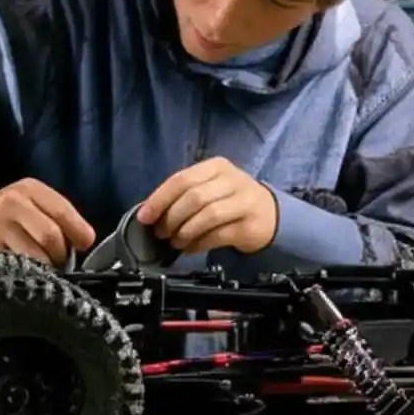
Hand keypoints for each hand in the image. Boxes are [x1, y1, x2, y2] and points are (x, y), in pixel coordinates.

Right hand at [0, 178, 95, 267]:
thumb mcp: (23, 203)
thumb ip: (52, 216)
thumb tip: (84, 242)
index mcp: (29, 189)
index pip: (64, 211)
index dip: (79, 233)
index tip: (82, 246)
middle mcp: (13, 203)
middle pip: (52, 236)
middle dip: (60, 256)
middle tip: (57, 264)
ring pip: (36, 256)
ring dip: (44, 269)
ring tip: (37, 269)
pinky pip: (17, 268)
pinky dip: (25, 275)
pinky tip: (20, 273)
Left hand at [136, 157, 276, 254]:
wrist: (268, 214)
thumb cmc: (230, 199)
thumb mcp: (209, 187)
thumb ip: (183, 194)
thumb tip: (151, 213)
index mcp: (216, 166)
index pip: (182, 179)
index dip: (160, 199)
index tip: (145, 217)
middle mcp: (232, 180)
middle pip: (194, 197)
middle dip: (172, 218)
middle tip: (161, 233)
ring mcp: (244, 202)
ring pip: (208, 216)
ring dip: (185, 232)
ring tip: (175, 242)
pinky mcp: (250, 226)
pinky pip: (218, 235)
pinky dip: (199, 243)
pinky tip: (190, 248)